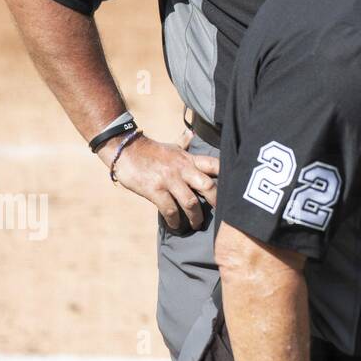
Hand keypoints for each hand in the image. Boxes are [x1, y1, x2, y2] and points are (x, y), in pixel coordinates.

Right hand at [103, 133, 219, 229]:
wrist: (125, 150)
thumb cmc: (151, 151)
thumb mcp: (171, 146)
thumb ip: (184, 143)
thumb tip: (192, 133)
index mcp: (189, 159)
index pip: (215, 165)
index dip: (228, 176)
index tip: (235, 188)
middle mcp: (183, 169)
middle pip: (208, 185)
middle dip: (216, 202)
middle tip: (220, 215)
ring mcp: (169, 180)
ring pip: (191, 202)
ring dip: (195, 217)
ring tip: (196, 225)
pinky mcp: (155, 190)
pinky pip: (170, 210)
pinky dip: (174, 221)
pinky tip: (176, 226)